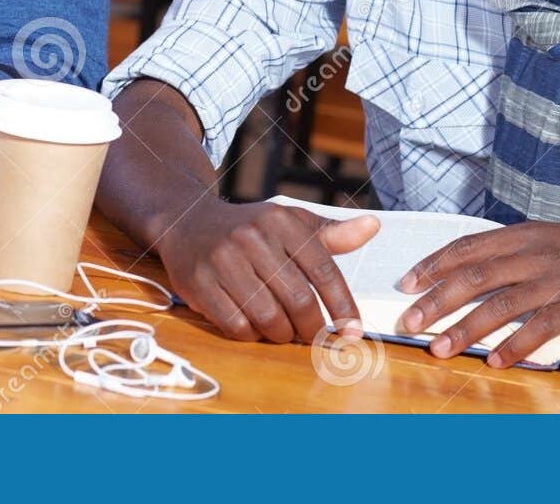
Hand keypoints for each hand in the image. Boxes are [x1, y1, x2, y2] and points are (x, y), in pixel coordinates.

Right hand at [157, 199, 379, 343]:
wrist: (187, 222)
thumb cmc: (249, 228)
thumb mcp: (290, 223)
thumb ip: (331, 233)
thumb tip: (373, 227)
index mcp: (282, 222)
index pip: (323, 271)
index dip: (342, 306)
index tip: (353, 331)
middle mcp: (253, 237)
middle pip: (299, 300)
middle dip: (311, 328)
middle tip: (313, 337)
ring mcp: (224, 260)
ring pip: (268, 317)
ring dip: (282, 335)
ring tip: (283, 332)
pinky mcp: (200, 282)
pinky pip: (236, 325)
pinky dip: (251, 335)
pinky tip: (254, 328)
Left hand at [396, 222, 559, 367]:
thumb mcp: (554, 239)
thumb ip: (517, 253)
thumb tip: (478, 269)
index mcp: (526, 235)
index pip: (468, 247)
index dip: (434, 264)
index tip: (407, 282)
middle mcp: (536, 254)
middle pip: (474, 276)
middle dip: (436, 300)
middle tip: (408, 321)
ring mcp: (559, 279)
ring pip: (500, 303)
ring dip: (465, 328)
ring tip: (440, 348)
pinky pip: (542, 326)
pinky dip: (516, 344)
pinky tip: (497, 360)